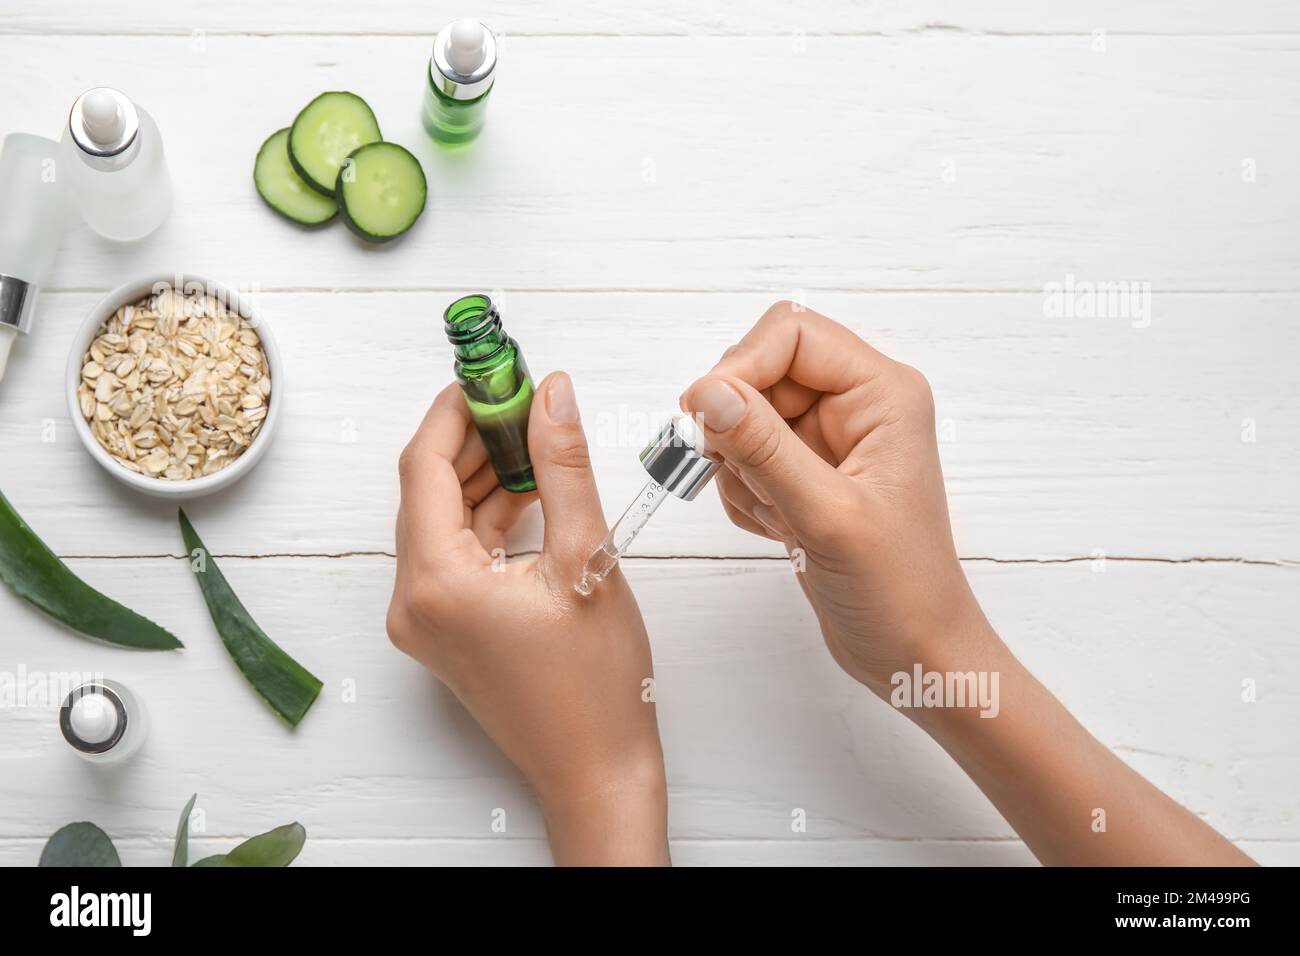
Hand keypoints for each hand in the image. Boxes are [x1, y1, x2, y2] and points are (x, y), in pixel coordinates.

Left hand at [387, 372, 667, 864]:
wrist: (595, 769)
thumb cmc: (595, 687)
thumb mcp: (587, 560)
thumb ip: (564, 467)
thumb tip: (552, 394)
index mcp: (435, 583)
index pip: (426, 466)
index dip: (456, 410)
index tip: (491, 374)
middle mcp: (412, 602)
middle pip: (429, 490)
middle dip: (475, 438)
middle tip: (521, 397)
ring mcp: (423, 619)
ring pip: (443, 520)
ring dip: (485, 476)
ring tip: (535, 438)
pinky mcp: (445, 629)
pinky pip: (455, 552)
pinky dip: (488, 518)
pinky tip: (531, 493)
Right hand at [681, 302, 991, 696]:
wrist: (914, 654)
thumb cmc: (900, 590)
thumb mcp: (827, 515)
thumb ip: (764, 449)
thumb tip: (708, 393)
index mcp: (882, 393)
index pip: (790, 333)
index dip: (739, 366)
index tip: (703, 416)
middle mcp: (856, 405)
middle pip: (760, 370)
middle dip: (736, 427)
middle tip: (745, 479)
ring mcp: (828, 441)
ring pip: (743, 417)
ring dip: (740, 469)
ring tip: (781, 518)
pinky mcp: (805, 474)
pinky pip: (744, 458)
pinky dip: (744, 493)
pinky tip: (780, 530)